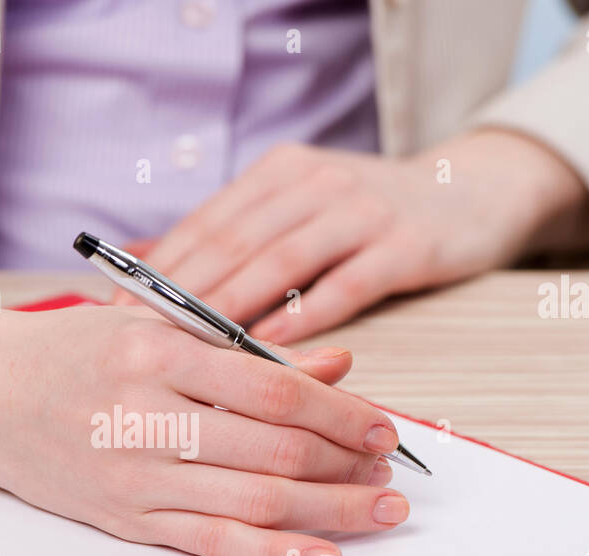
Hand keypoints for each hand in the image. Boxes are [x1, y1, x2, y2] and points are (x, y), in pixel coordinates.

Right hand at [0, 297, 411, 555]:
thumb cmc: (69, 354)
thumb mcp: (152, 328)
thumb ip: (244, 349)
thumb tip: (336, 364)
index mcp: (154, 353)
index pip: (273, 388)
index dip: (341, 411)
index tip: (383, 424)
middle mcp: (144, 416)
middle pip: (274, 448)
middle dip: (346, 464)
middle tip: (390, 472)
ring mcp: (134, 476)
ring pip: (254, 500)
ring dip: (330, 512)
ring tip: (380, 513)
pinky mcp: (128, 519)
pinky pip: (213, 543)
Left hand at [117, 130, 588, 341]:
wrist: (474, 192)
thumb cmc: (371, 216)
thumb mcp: (297, 208)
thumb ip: (230, 233)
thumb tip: (143, 259)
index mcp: (279, 173)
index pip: (207, 222)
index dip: (159, 268)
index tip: (115, 310)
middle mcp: (314, 183)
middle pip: (236, 240)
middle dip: (183, 292)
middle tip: (140, 340)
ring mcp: (362, 210)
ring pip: (283, 260)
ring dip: (235, 306)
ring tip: (192, 348)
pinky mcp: (405, 244)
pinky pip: (345, 284)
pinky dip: (306, 316)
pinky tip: (273, 349)